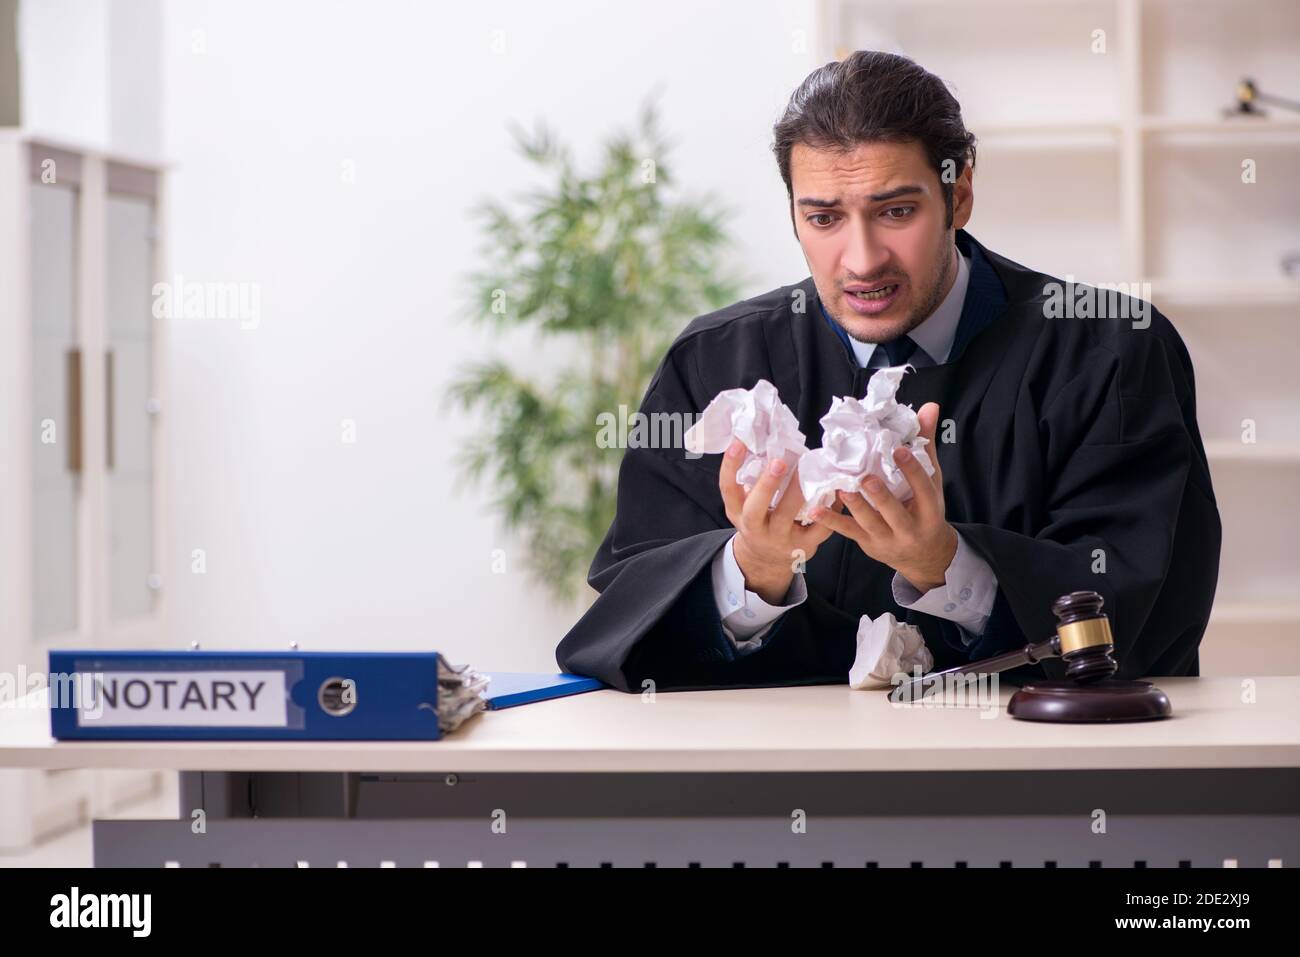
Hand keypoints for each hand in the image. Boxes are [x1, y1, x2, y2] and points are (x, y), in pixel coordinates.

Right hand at [719, 439, 833, 603]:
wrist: (768, 559)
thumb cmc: (760, 521)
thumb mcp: (746, 505)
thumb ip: (752, 481)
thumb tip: (764, 440)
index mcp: (738, 512)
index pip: (728, 489)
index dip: (730, 466)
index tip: (738, 442)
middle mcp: (754, 528)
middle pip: (755, 508)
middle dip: (767, 484)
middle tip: (779, 461)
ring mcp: (779, 539)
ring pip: (788, 516)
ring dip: (800, 492)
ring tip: (811, 470)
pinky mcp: (804, 546)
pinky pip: (819, 527)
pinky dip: (829, 508)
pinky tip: (835, 490)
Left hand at [810, 402, 956, 591]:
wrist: (924, 556)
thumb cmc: (925, 509)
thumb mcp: (931, 481)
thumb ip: (926, 444)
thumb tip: (929, 406)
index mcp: (931, 510)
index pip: (924, 488)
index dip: (912, 470)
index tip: (899, 450)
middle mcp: (911, 528)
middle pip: (895, 511)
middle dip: (881, 497)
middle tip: (867, 478)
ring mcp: (888, 539)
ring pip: (869, 523)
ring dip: (855, 506)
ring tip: (841, 489)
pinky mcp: (868, 544)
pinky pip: (848, 532)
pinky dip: (831, 520)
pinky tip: (816, 509)